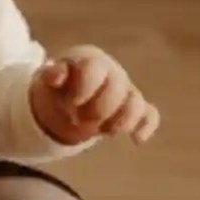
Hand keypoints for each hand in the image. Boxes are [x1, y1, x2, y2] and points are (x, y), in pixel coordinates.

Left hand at [31, 45, 160, 146]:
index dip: (84, 88)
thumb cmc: (60, 85)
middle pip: (117, 87)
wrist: (69, 97)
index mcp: (91, 60)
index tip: (72, 103)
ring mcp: (127, 91)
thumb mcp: (49, 79)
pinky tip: (136, 140)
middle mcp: (113, 73)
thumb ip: (52, 75)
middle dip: (99, 109)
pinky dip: (145, 127)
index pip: (95, 69)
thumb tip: (55, 75)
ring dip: (120, 122)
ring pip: (136, 103)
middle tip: (80, 119)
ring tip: (103, 131)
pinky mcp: (137, 109)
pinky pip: (150, 116)